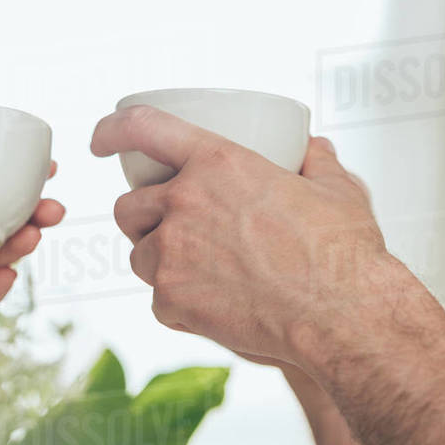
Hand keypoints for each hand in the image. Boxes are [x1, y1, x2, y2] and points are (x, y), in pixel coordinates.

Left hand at [90, 105, 397, 374]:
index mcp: (217, 162)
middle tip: (177, 229)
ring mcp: (171, 253)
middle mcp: (184, 202)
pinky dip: (179, 302)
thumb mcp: (336, 187)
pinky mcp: (170, 299)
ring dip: (159, 259)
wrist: (343, 316)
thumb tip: (314, 148)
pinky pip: (158, 297)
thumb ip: (315, 160)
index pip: (143, 128)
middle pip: (129, 205)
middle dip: (144, 217)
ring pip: (138, 253)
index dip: (113, 129)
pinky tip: (215, 304)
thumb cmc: (343, 253)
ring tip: (201, 270)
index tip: (101, 140)